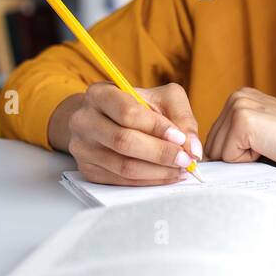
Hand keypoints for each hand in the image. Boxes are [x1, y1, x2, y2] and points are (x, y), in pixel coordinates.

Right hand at [62, 82, 203, 185]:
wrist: (105, 120)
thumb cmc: (139, 106)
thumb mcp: (163, 98)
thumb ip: (181, 117)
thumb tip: (193, 148)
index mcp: (99, 94)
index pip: (128, 113)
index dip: (157, 128)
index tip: (181, 138)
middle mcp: (83, 120)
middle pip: (123, 142)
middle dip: (160, 153)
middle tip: (186, 160)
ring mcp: (82, 148)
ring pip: (124, 166)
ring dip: (158, 171)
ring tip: (181, 169)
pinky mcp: (88, 170)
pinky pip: (122, 181)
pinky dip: (149, 181)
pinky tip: (166, 175)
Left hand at [206, 87, 275, 170]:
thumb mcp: (262, 133)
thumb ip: (236, 137)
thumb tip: (204, 157)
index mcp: (240, 98)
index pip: (214, 138)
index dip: (234, 153)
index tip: (262, 147)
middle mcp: (236, 97)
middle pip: (212, 145)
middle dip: (236, 157)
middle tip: (269, 146)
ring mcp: (238, 106)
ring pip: (218, 153)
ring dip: (243, 159)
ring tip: (271, 145)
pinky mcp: (242, 121)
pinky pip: (228, 157)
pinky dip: (249, 161)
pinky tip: (270, 147)